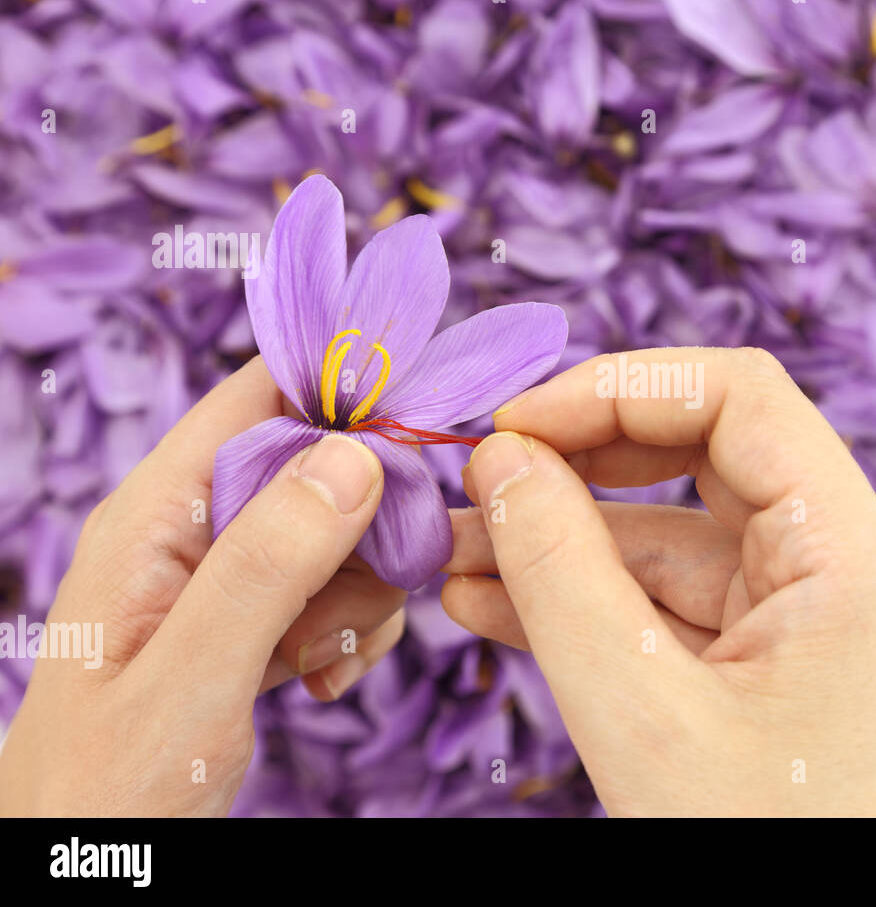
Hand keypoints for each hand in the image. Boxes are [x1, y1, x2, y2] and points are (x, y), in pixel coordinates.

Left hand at [0, 359, 406, 815]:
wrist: (78, 880)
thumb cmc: (103, 793)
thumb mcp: (189, 679)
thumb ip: (266, 566)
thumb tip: (354, 455)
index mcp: (155, 515)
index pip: (258, 397)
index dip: (346, 389)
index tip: (426, 418)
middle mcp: (191, 531)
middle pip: (320, 467)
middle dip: (368, 524)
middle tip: (373, 592)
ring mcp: (222, 580)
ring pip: (340, 535)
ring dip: (362, 593)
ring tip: (327, 658)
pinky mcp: (249, 624)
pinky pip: (333, 593)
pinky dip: (351, 631)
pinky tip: (325, 679)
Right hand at [442, 348, 875, 815]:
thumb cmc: (757, 856)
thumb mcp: (639, 712)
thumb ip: (559, 572)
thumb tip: (497, 461)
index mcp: (853, 557)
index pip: (739, 397)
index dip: (618, 388)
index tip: (514, 424)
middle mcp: (841, 569)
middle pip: (700, 457)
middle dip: (576, 462)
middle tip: (470, 478)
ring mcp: (804, 621)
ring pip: (670, 539)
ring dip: (562, 539)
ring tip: (450, 552)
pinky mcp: (765, 668)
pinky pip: (668, 607)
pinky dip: (586, 600)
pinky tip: (490, 601)